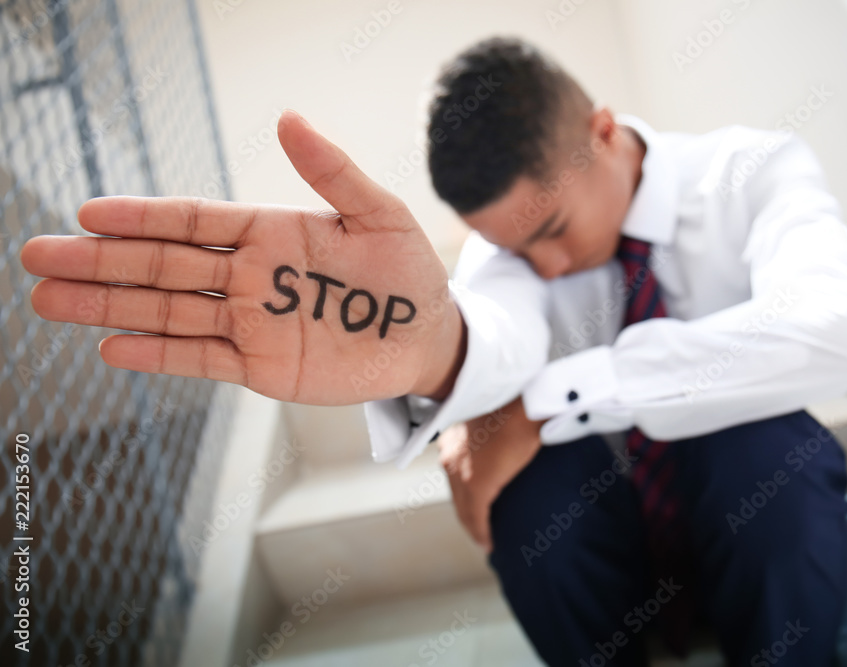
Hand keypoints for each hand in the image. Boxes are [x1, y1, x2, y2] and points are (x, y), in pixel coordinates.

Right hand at [20, 110, 464, 404]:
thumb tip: (289, 118)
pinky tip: (110, 347)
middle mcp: (249, 276)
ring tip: (49, 298)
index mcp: (270, 233)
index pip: (193, 221)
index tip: (90, 213)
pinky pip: (200, 358)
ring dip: (109, 306)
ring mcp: (250, 322)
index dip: (142, 218)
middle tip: (36, 255)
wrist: (427, 336)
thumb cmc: (407, 270)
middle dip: (101, 261)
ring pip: (168, 311)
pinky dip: (157, 354)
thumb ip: (333, 173)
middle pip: (163, 266)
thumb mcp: (378, 214)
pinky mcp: (260, 366)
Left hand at [438, 396, 543, 552]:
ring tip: (484, 538)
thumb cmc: (517, 401)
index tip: (472, 503)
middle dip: (467, 511)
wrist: (524, 400)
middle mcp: (449, 455)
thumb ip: (493, 431)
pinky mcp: (476, 484)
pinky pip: (476, 517)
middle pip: (456, 493)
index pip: (453, 471)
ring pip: (463, 508)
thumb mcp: (496, 417)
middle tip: (479, 527)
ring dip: (473, 525)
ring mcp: (460, 471)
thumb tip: (507, 439)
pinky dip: (481, 533)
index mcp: (453, 438)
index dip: (463, 491)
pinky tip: (487, 543)